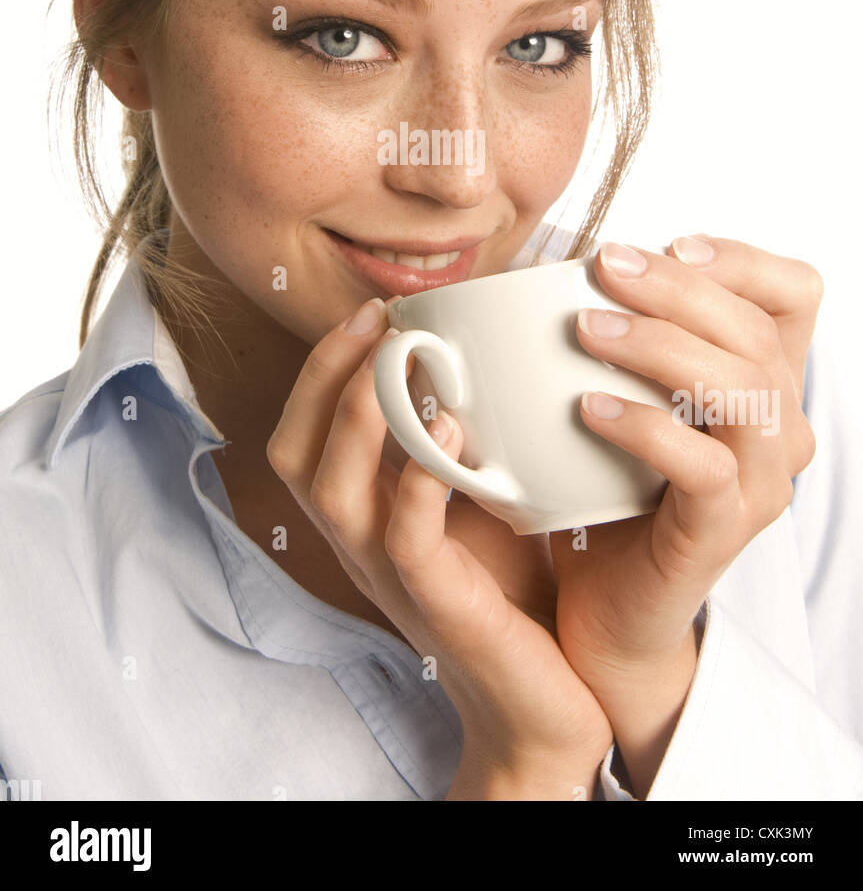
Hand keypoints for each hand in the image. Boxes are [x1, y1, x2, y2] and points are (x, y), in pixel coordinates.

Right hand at [265, 296, 613, 796]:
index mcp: (365, 513)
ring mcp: (391, 576)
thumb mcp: (477, 497)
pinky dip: (418, 479)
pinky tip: (452, 431)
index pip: (304, 433)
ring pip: (333, 489)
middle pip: (296, 452)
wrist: (548, 702)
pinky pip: (403, 538)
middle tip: (378, 319)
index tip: (375, 310)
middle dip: (326, 374)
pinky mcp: (436, 604)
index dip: (324, 367)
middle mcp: (360, 543)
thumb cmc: (517, 590)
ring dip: (359, 414)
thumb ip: (459, 438)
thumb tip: (478, 347)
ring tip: (400, 357)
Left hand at [548, 236, 820, 794]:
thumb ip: (617, 333)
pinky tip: (588, 408)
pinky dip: (645, 426)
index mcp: (764, 380)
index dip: (742, 258)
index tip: (669, 242)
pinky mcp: (725, 527)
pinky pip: (703, 466)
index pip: (796, 293)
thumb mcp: (623, 392)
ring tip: (588, 330)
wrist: (609, 598)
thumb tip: (556, 266)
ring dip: (662, 346)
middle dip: (678, 287)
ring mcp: (761, 480)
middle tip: (604, 267)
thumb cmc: (610, 483)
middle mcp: (780, 426)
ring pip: (744, 390)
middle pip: (756, 330)